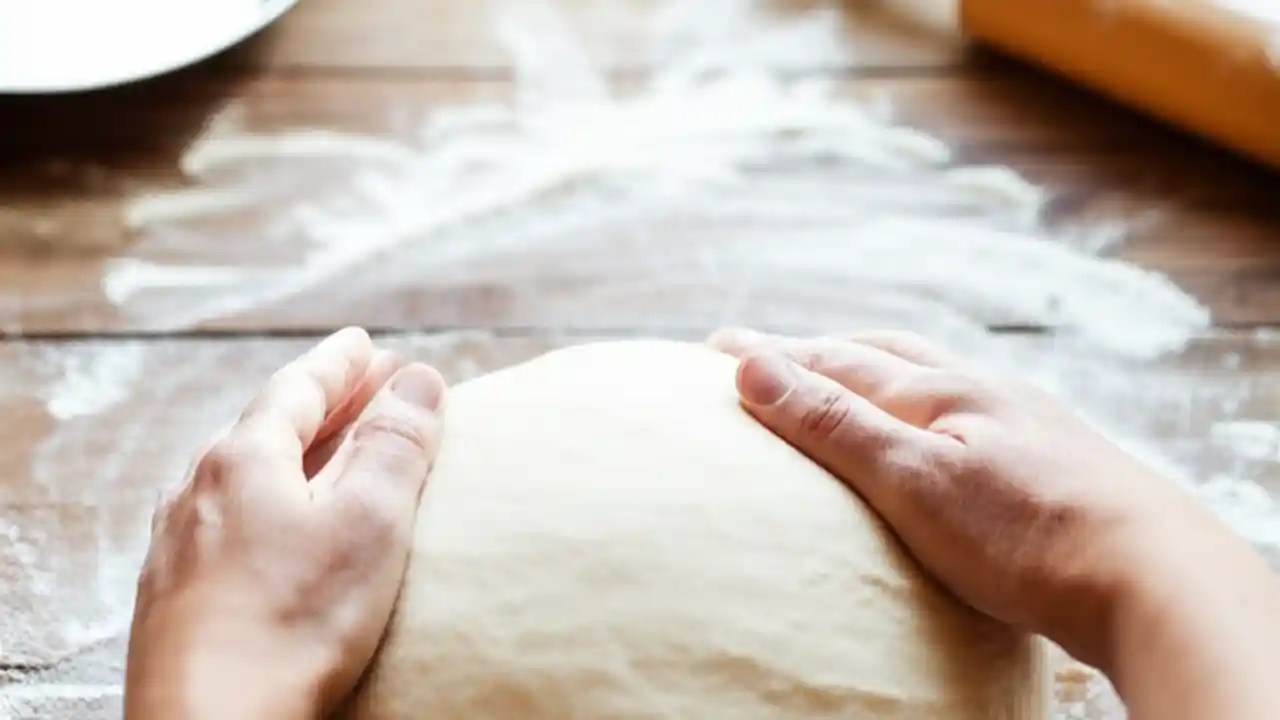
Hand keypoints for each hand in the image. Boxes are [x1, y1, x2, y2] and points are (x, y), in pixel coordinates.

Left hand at [125, 328, 445, 719]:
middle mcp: (197, 491)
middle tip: (364, 385)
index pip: (296, 388)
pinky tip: (266, 527)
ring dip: (290, 453)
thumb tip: (419, 379)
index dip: (338, 364)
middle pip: (266, 426)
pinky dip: (262, 503)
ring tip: (322, 449)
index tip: (365, 343)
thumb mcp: (368, 522)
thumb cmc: (293, 624)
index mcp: (242, 460)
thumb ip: (395, 445)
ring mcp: (176, 546)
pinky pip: (224, 523)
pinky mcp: (173, 598)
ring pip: (239, 475)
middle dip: (322, 404)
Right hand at [707, 329, 1249, 666]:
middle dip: (814, 349)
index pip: (833, 360)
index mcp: (937, 389)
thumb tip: (753, 366)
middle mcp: (976, 388)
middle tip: (764, 350)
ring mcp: (1014, 418)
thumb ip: (833, 420)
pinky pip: (959, 407)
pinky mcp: (1042, 456)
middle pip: (876, 352)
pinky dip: (917, 401)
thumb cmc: (1026, 533)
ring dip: (868, 366)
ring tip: (839, 368)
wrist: (1149, 573)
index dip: (771, 354)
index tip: (716, 346)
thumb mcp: (911, 477)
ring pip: (924, 374)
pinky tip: (929, 425)